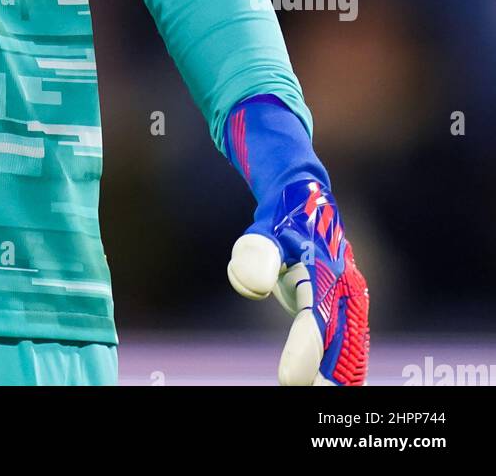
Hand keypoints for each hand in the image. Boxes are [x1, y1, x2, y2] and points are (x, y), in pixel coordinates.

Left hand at [228, 178, 369, 385]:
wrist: (307, 203)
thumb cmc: (280, 221)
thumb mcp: (263, 229)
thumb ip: (256, 253)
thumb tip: (256, 285)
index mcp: (325, 271)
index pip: (316, 319)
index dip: (305, 350)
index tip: (289, 380)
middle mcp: (345, 291)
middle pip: (341, 344)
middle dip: (330, 379)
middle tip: (310, 398)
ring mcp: (351, 304)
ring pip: (350, 352)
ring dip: (342, 381)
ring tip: (326, 404)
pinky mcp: (348, 315)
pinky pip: (349, 351)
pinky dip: (345, 375)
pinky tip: (336, 392)